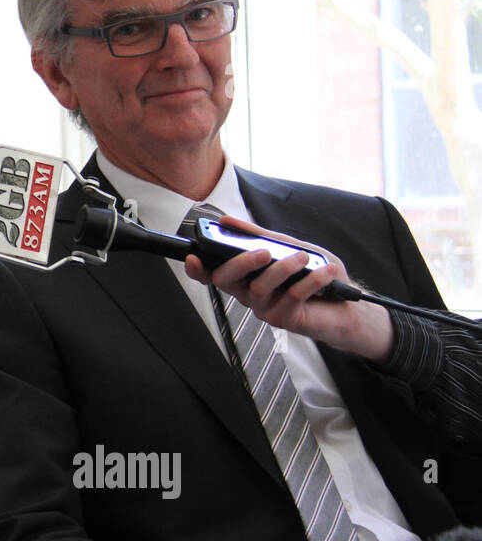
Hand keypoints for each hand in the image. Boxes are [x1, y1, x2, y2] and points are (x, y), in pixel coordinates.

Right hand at [184, 216, 392, 362]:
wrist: (347, 308)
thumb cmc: (315, 277)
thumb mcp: (288, 247)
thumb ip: (259, 235)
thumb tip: (228, 221)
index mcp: (245, 277)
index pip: (212, 274)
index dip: (197, 268)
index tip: (192, 257)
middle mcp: (249, 293)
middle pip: (225, 281)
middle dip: (240, 263)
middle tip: (262, 252)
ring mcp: (264, 308)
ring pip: (258, 288)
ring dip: (283, 268)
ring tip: (303, 258)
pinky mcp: (284, 319)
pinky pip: (290, 296)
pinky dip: (310, 280)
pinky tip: (326, 272)